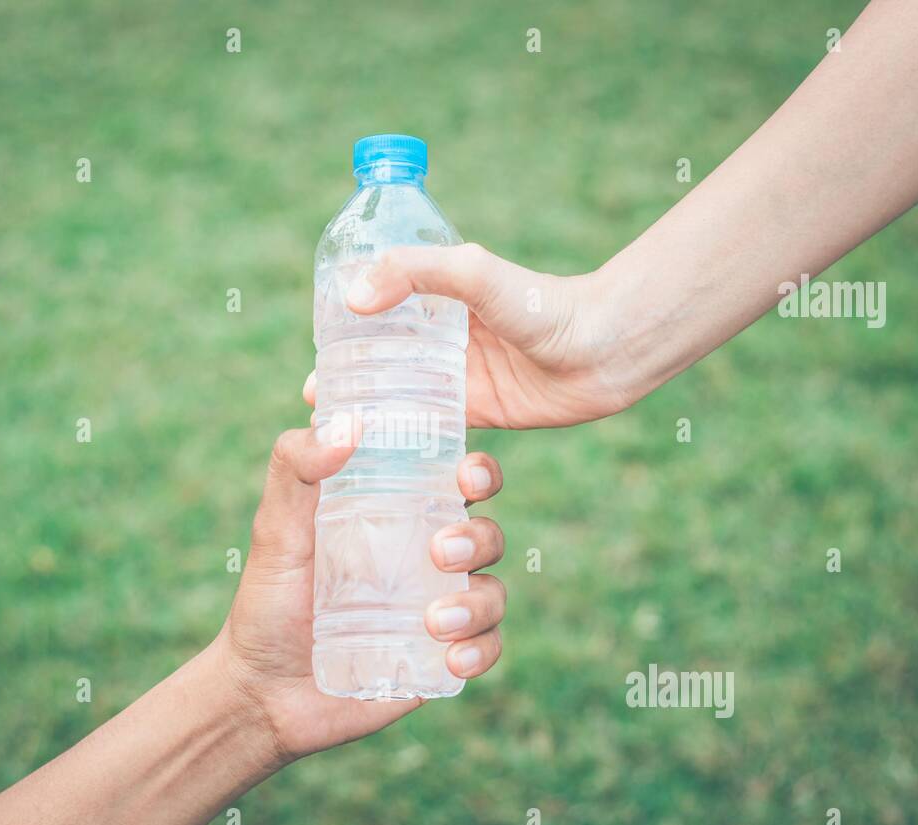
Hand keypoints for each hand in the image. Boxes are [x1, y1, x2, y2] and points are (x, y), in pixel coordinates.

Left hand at [215, 427, 506, 764]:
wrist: (261, 693)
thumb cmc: (267, 601)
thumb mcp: (275, 528)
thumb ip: (296, 467)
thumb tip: (347, 424)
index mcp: (397, 516)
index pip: (456, 480)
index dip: (479, 470)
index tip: (466, 475)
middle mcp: (426, 558)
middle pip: (486, 534)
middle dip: (479, 538)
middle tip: (441, 553)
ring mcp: (438, 609)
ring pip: (492, 592)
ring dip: (478, 602)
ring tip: (434, 622)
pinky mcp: (440, 659)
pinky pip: (486, 648)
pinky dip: (480, 651)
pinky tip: (451, 659)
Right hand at [318, 243, 628, 428]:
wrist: (606, 349)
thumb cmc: (543, 303)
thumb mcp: (474, 274)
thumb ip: (417, 274)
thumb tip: (354, 299)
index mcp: (435, 295)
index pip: (376, 305)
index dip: (342, 323)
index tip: (311, 343)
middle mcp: (441, 337)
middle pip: (380, 354)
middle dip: (345, 374)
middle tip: (313, 399)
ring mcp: (458, 377)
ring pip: (400, 394)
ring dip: (368, 410)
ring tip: (332, 432)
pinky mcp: (477, 414)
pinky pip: (431, 428)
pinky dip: (404, 439)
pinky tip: (377, 458)